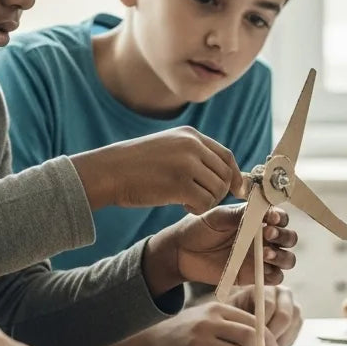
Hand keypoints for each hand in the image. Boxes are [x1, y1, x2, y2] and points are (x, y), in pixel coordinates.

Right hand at [70, 126, 240, 212]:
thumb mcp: (168, 147)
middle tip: (202, 199)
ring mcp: (186, 163)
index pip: (226, 156)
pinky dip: (198, 209)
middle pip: (225, 174)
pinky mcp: (180, 183)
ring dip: (206, 201)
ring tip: (187, 201)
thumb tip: (225, 176)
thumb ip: (194, 155)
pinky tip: (182, 206)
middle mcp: (192, 146)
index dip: (235, 175)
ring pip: (218, 190)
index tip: (237, 190)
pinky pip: (205, 202)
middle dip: (220, 192)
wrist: (109, 171)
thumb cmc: (136, 165)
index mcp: (191, 135)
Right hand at [101, 301, 282, 345]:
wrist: (152, 337)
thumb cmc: (188, 328)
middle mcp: (210, 322)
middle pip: (250, 337)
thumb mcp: (210, 315)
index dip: (268, 338)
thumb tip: (265, 341)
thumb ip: (235, 323)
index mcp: (218, 308)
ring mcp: (200, 340)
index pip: (254, 321)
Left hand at [144, 205, 297, 295]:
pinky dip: (274, 274)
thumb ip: (238, 214)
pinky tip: (263, 269)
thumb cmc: (200, 229)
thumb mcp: (217, 217)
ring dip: (282, 256)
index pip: (280, 217)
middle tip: (268, 234)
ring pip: (287, 259)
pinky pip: (275, 278)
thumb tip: (259, 210)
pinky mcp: (255, 276)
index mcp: (257, 220)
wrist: (182, 253)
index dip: (280, 217)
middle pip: (289, 238)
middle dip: (283, 236)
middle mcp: (264, 238)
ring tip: (265, 253)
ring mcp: (261, 259)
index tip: (271, 217)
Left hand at [227, 285, 302, 345]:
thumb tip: (248, 336)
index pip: (268, 304)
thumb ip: (238, 321)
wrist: (241, 319)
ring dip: (277, 342)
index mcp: (264, 287)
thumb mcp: (230, 315)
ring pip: (291, 326)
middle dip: (271, 337)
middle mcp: (282, 294)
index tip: (252, 340)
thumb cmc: (233, 316)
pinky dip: (283, 345)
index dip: (261, 325)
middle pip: (284, 316)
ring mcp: (293, 306)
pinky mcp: (297, 320)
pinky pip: (294, 334)